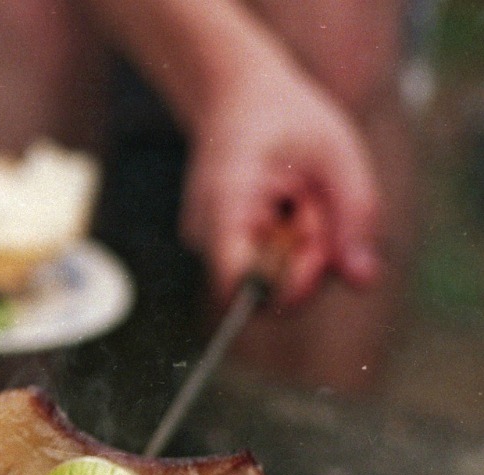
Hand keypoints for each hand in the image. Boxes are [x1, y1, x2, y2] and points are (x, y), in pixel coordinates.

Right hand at [178, 67, 380, 306]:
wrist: (237, 96)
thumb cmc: (287, 118)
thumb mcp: (338, 154)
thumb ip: (355, 217)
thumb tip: (363, 281)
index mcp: (226, 200)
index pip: (234, 282)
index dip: (285, 285)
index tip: (316, 247)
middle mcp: (204, 230)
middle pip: (268, 284)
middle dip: (311, 255)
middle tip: (317, 200)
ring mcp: (206, 242)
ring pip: (272, 277)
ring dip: (304, 245)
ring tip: (301, 194)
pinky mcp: (216, 247)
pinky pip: (266, 266)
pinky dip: (290, 242)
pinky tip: (287, 204)